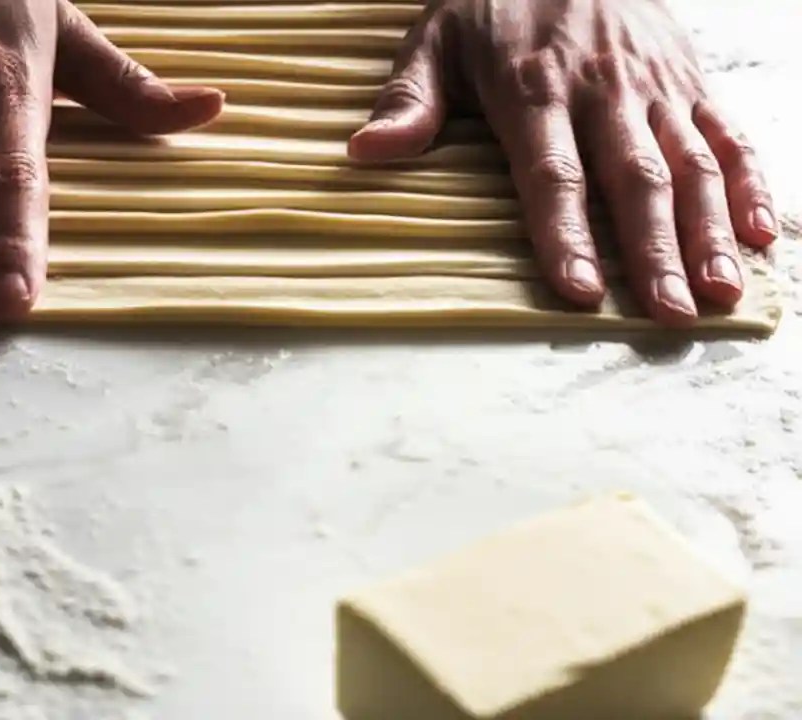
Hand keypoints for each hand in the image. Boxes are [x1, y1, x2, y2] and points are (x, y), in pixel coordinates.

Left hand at [349, 0, 776, 324]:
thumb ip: (408, 100)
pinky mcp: (690, 82)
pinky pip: (728, 133)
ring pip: (691, 163)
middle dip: (654, 251)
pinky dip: (752, 181)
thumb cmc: (492, 1)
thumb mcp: (436, 37)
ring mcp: (655, 88)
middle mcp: (604, 92)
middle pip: (633, 180)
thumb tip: (363, 153)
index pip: (552, 174)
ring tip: (720, 292)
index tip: (579, 292)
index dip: (566, 235)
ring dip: (710, 230)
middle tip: (668, 314)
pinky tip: (765, 233)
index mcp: (535, 89)